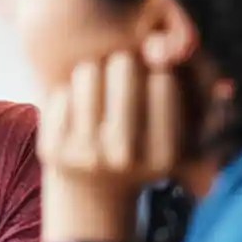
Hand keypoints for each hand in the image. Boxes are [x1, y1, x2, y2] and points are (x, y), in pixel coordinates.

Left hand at [38, 47, 181, 241]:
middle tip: (121, 76)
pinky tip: (76, 110)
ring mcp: (85, 155)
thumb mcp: (180, 123)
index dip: (157, 69)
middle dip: (123, 63)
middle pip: (124, 65)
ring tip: (99, 88)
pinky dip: (67, 92)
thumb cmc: (145, 145)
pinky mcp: (51, 151)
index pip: (164, 79)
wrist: (95, 196)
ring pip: (88, 70)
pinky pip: (59, 92)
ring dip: (94, 71)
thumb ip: (190, 77)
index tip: (152, 79)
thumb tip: (160, 46)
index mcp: (166, 155)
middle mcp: (125, 157)